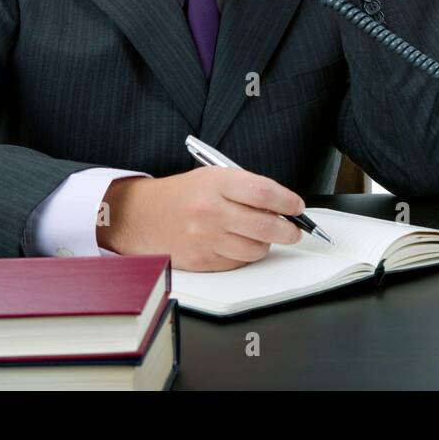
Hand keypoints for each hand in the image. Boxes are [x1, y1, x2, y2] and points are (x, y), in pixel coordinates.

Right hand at [97, 167, 304, 271]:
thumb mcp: (213, 177)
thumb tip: (282, 207)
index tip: (297, 206)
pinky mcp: (202, 261)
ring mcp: (206, 238)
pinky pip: (238, 262)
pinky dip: (244, 254)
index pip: (264, 193)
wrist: (141, 216)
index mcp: (216, 183)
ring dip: (266, 244)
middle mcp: (211, 211)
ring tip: (259, 234)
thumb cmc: (182, 195)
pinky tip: (236, 242)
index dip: (288, 201)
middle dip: (289, 230)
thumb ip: (247, 189)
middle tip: (294, 229)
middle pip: (266, 225)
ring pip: (256, 249)